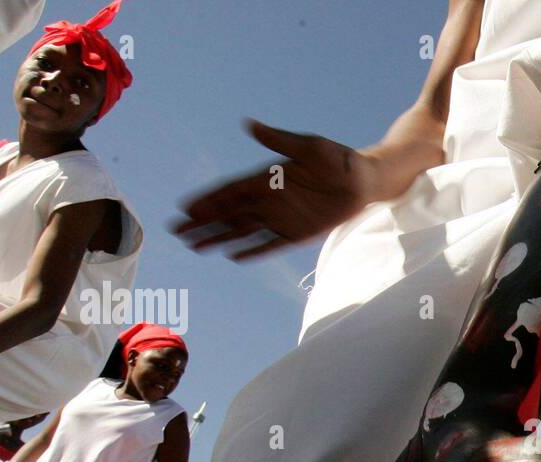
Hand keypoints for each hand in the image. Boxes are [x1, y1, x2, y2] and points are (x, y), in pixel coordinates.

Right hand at [174, 120, 373, 259]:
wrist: (364, 180)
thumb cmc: (337, 158)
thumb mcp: (309, 146)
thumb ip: (279, 140)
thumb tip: (250, 125)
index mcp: (266, 178)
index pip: (230, 191)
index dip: (208, 200)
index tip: (186, 208)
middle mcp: (269, 200)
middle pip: (229, 214)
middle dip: (203, 222)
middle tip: (177, 231)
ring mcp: (282, 218)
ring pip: (243, 231)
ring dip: (219, 237)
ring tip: (195, 246)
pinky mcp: (298, 233)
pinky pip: (270, 244)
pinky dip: (253, 250)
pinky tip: (233, 256)